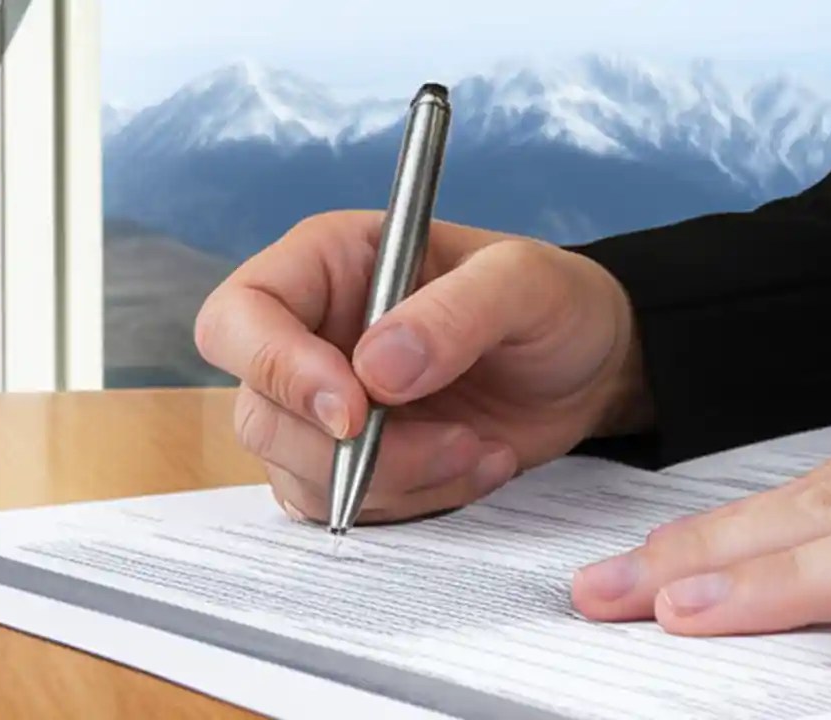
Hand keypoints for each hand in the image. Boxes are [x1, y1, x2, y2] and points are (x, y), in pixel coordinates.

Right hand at [195, 210, 651, 524]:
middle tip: (456, 440)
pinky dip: (417, 502)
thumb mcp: (524, 283)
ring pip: (299, 474)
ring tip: (481, 447)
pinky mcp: (357, 463)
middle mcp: (313, 335)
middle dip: (355, 451)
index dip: (276, 369)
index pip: (241, 317)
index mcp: (329, 265)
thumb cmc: (553, 302)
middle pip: (260, 412)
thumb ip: (455, 312)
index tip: (356, 412)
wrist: (590, 368)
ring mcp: (329, 407)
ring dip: (398, 480)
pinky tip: (479, 464)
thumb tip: (374, 369)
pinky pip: (347, 507)